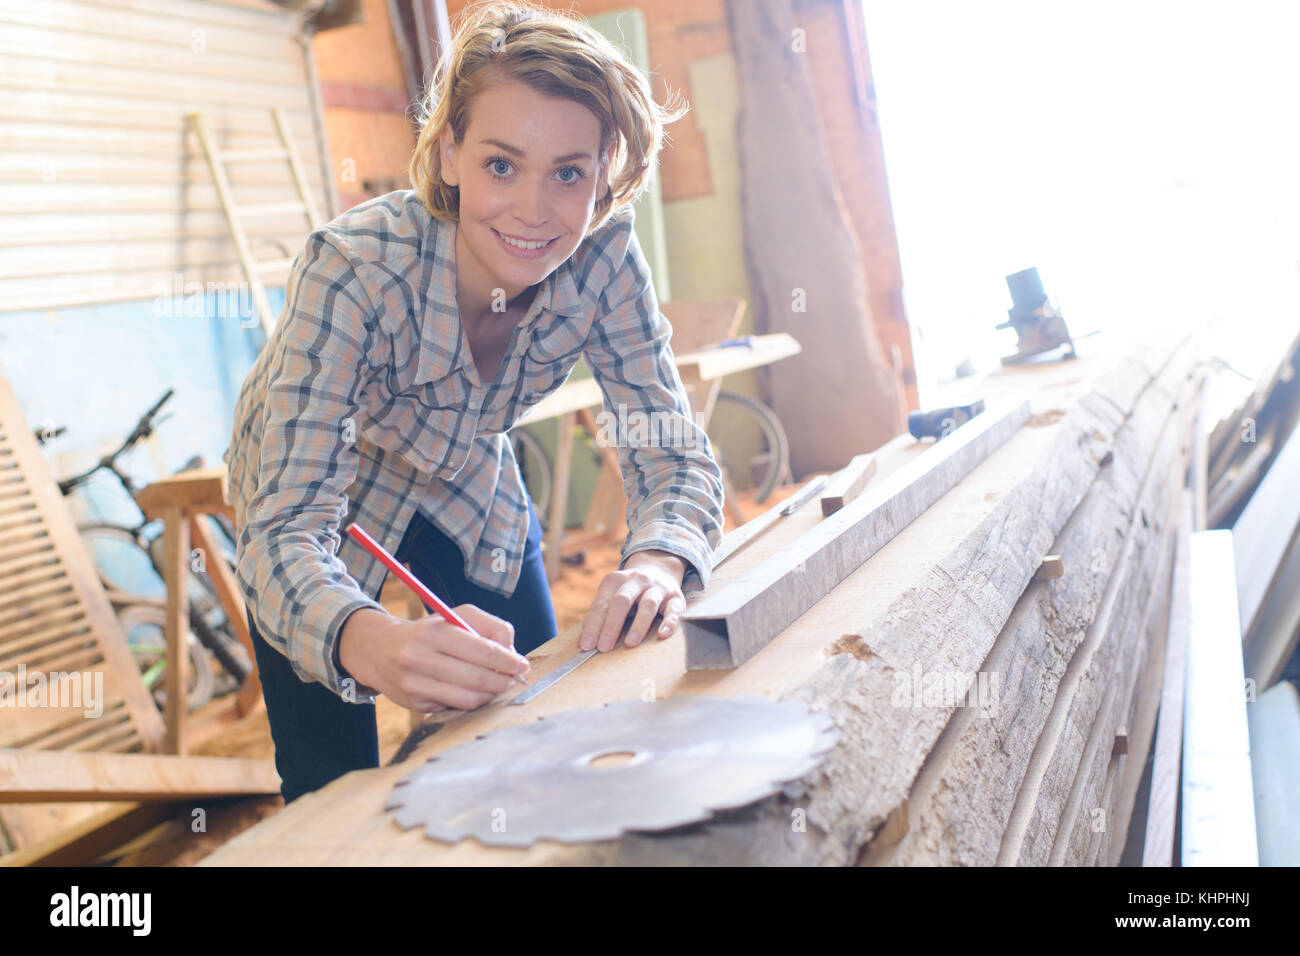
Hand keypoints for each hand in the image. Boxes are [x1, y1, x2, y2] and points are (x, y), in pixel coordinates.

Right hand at [338, 605, 530, 711]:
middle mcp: (421, 658)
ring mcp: (415, 684)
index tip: (522, 665)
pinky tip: (475, 692)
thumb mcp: (457, 616)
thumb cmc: (429, 632)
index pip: (483, 651)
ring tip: (497, 686)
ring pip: (469, 699)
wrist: (379, 650)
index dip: (508, 661)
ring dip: (491, 695)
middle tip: (514, 679)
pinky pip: (455, 707)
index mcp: (435, 632)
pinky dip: (471, 702)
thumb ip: (490, 627)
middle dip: (503, 680)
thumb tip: (512, 652)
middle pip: (478, 678)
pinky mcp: (414, 704)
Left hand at [579, 550, 686, 651]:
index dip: (593, 625)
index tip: (586, 645)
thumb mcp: (613, 594)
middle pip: (622, 601)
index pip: (602, 603)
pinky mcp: (675, 597)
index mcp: (616, 580)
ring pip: (648, 604)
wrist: (658, 569)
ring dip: (638, 625)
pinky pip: (673, 609)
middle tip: (604, 647)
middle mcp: (637, 580)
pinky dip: (669, 622)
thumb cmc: (630, 591)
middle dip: (611, 625)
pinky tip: (662, 635)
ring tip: (629, 644)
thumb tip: (586, 639)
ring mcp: (657, 587)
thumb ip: (601, 612)